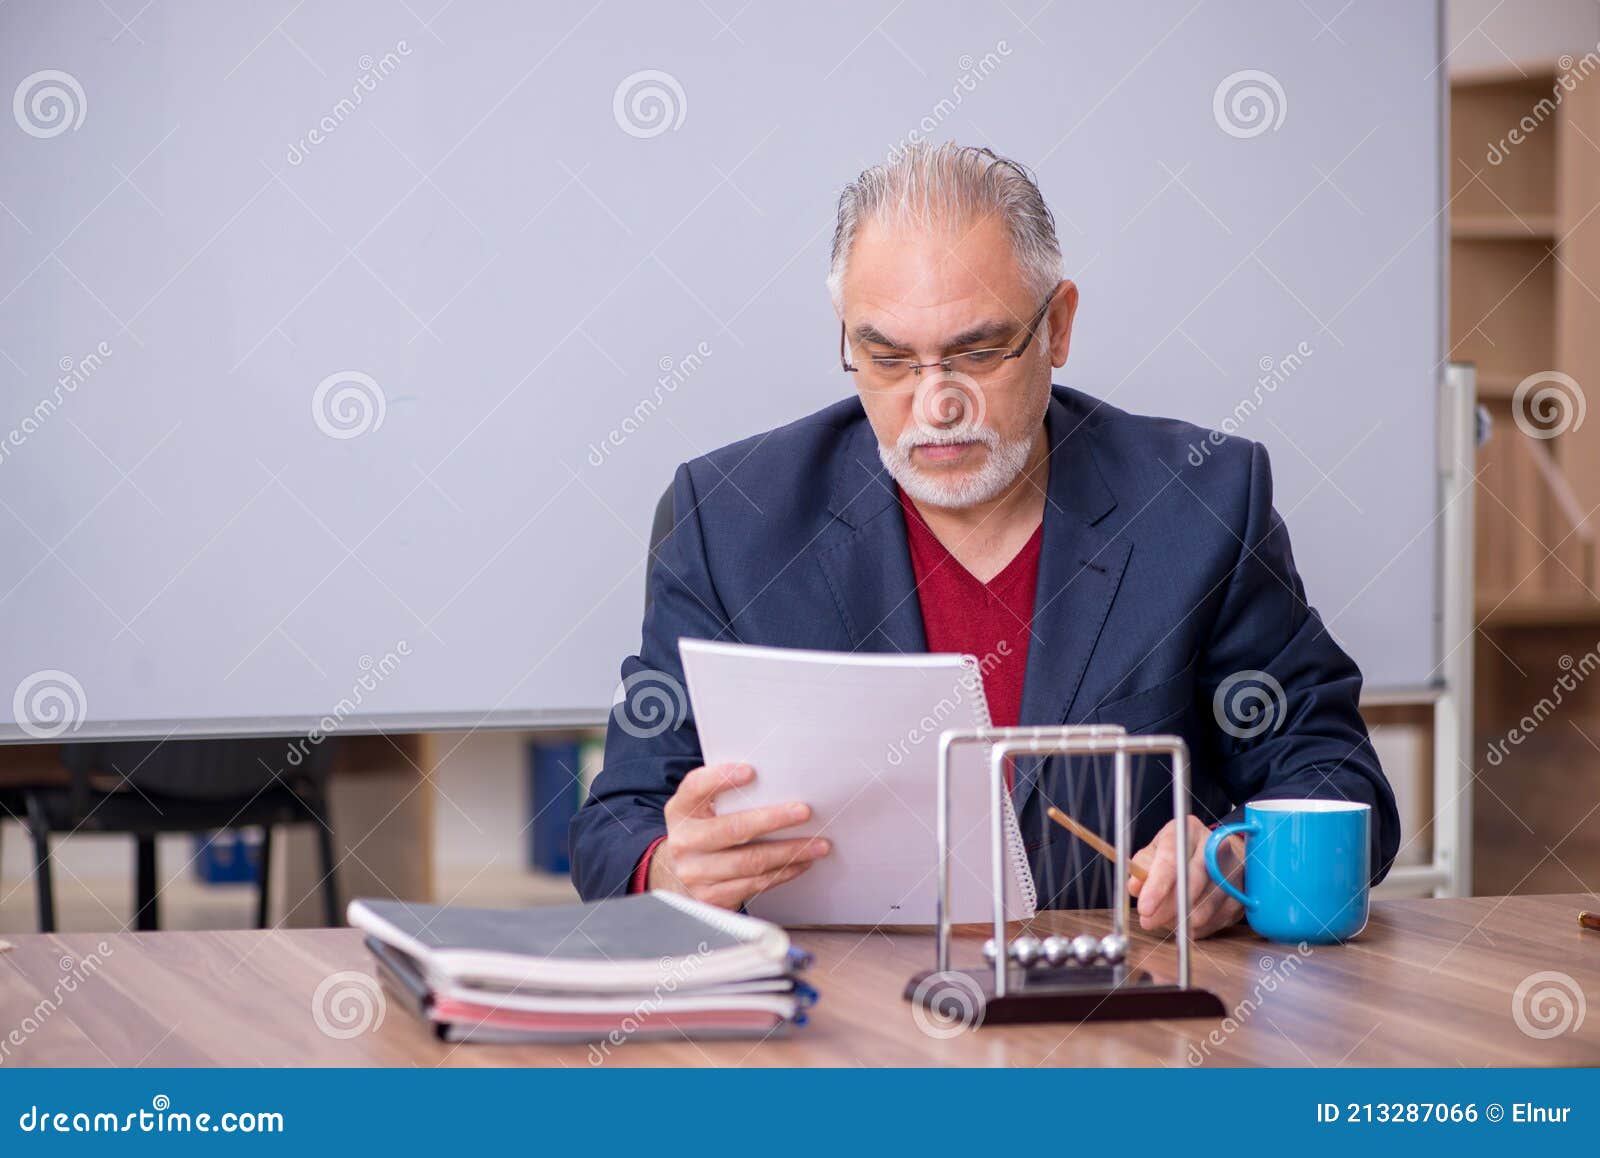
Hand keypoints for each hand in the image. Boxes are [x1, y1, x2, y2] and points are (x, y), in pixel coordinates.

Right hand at [648, 763, 830, 909]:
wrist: (679, 877)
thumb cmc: (702, 833)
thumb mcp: (702, 810)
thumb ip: (725, 795)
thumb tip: (775, 781)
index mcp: (681, 810)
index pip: (696, 787)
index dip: (721, 778)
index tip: (751, 771)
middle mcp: (684, 842)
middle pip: (733, 829)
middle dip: (773, 819)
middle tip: (803, 811)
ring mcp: (695, 873)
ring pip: (751, 861)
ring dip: (790, 852)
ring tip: (817, 844)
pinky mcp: (712, 898)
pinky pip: (755, 884)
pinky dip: (783, 872)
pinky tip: (801, 863)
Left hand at [1126, 815, 1244, 938]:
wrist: (1216, 854)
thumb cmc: (1179, 853)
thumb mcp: (1155, 851)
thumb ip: (1142, 866)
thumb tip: (1135, 887)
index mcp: (1187, 829)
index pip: (1172, 857)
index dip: (1157, 885)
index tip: (1145, 907)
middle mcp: (1214, 845)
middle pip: (1193, 880)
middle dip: (1168, 907)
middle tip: (1149, 922)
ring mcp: (1233, 868)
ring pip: (1208, 903)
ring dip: (1184, 920)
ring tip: (1167, 922)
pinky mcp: (1242, 891)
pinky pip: (1220, 917)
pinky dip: (1201, 926)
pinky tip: (1188, 924)